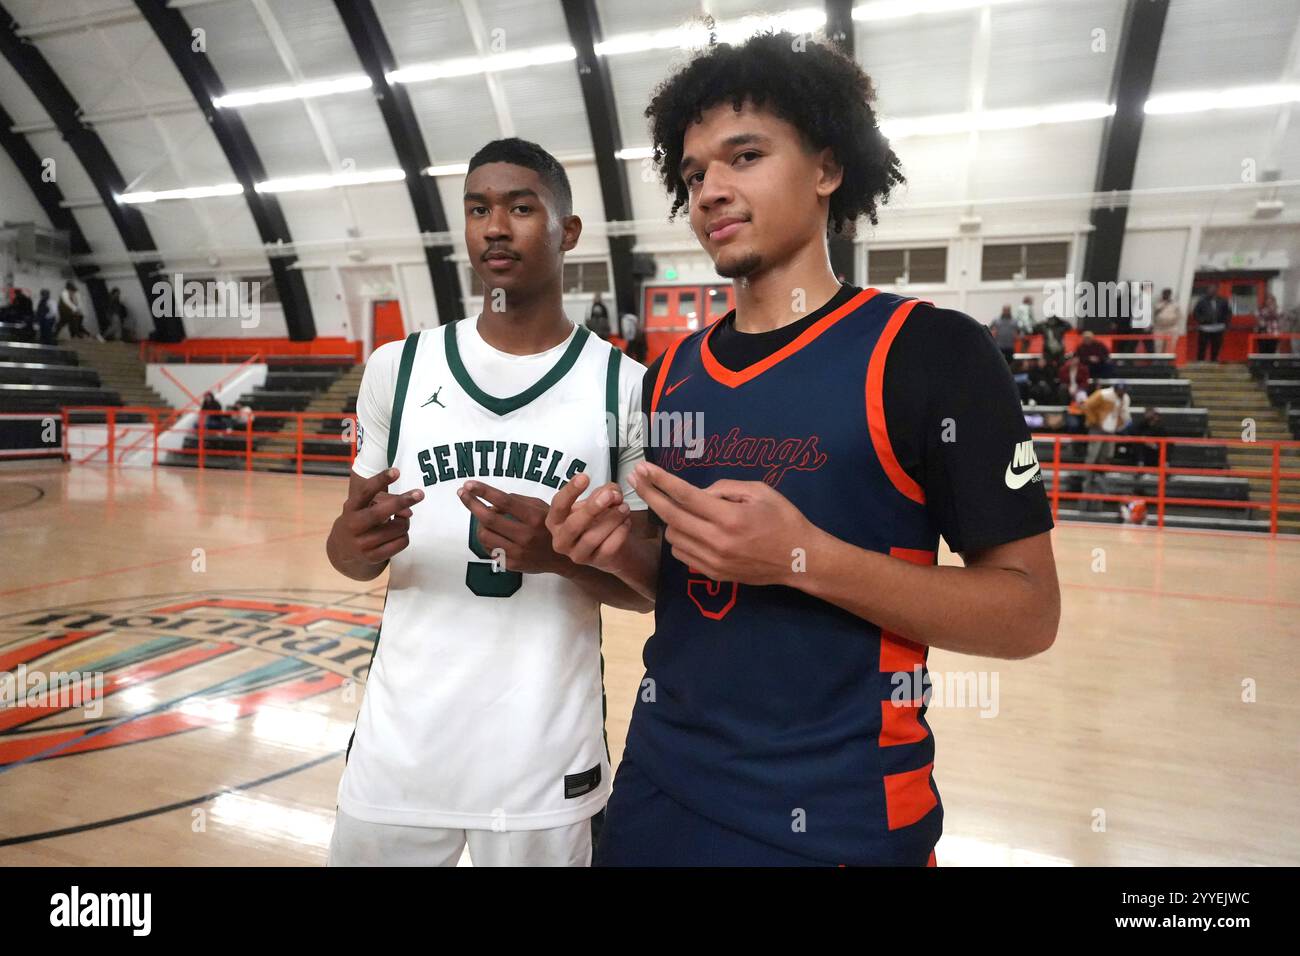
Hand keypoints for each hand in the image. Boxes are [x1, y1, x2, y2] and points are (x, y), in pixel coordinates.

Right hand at [331, 467, 424, 570]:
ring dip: (405, 523)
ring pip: (397, 528)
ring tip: (400, 523)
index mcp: (351, 508)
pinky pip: (401, 543)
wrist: (344, 552)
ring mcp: (362, 543)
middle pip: (380, 512)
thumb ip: (385, 502)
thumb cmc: (360, 521)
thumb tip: (409, 511)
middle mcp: (353, 525)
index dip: (381, 480)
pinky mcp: (372, 557)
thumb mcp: (364, 507)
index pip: (365, 492)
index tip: (396, 471)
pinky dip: (405, 536)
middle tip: (420, 493)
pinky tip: (398, 536)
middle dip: (402, 502)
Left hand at [457, 480, 569, 575]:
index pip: (504, 501)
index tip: (469, 484)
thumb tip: (492, 502)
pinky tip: (491, 532)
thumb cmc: (551, 526)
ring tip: (483, 517)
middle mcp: (526, 536)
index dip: (484, 491)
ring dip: (479, 523)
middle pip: (489, 519)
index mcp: (535, 518)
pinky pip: (489, 549)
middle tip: (463, 494)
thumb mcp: (542, 507)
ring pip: (484, 535)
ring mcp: (518, 552)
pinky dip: (486, 538)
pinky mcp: (512, 564)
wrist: (563, 558)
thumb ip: (518, 501)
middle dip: (471, 504)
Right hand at [545, 472, 633, 574]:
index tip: (585, 477)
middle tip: (610, 496)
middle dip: (592, 508)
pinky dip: (620, 533)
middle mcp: (561, 540)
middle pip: (573, 525)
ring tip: (624, 507)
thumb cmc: (598, 518)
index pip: (558, 505)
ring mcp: (578, 555)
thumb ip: (604, 492)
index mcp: (555, 521)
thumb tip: (613, 493)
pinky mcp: (596, 563)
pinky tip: (627, 522)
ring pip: (592, 538)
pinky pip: (608, 548)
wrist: (613, 544)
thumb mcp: (598, 501)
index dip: (570, 491)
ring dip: (611, 519)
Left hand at [628, 461, 815, 586]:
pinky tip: (691, 529)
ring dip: (670, 519)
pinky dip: (680, 539)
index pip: (685, 495)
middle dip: (649, 494)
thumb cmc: (784, 519)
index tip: (643, 468)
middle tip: (635, 478)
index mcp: (730, 517)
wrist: (800, 559)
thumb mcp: (760, 491)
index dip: (660, 480)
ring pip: (673, 536)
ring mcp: (713, 561)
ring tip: (680, 508)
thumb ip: (725, 488)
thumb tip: (698, 493)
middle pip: (670, 516)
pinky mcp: (713, 574)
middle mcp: (717, 541)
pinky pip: (682, 554)